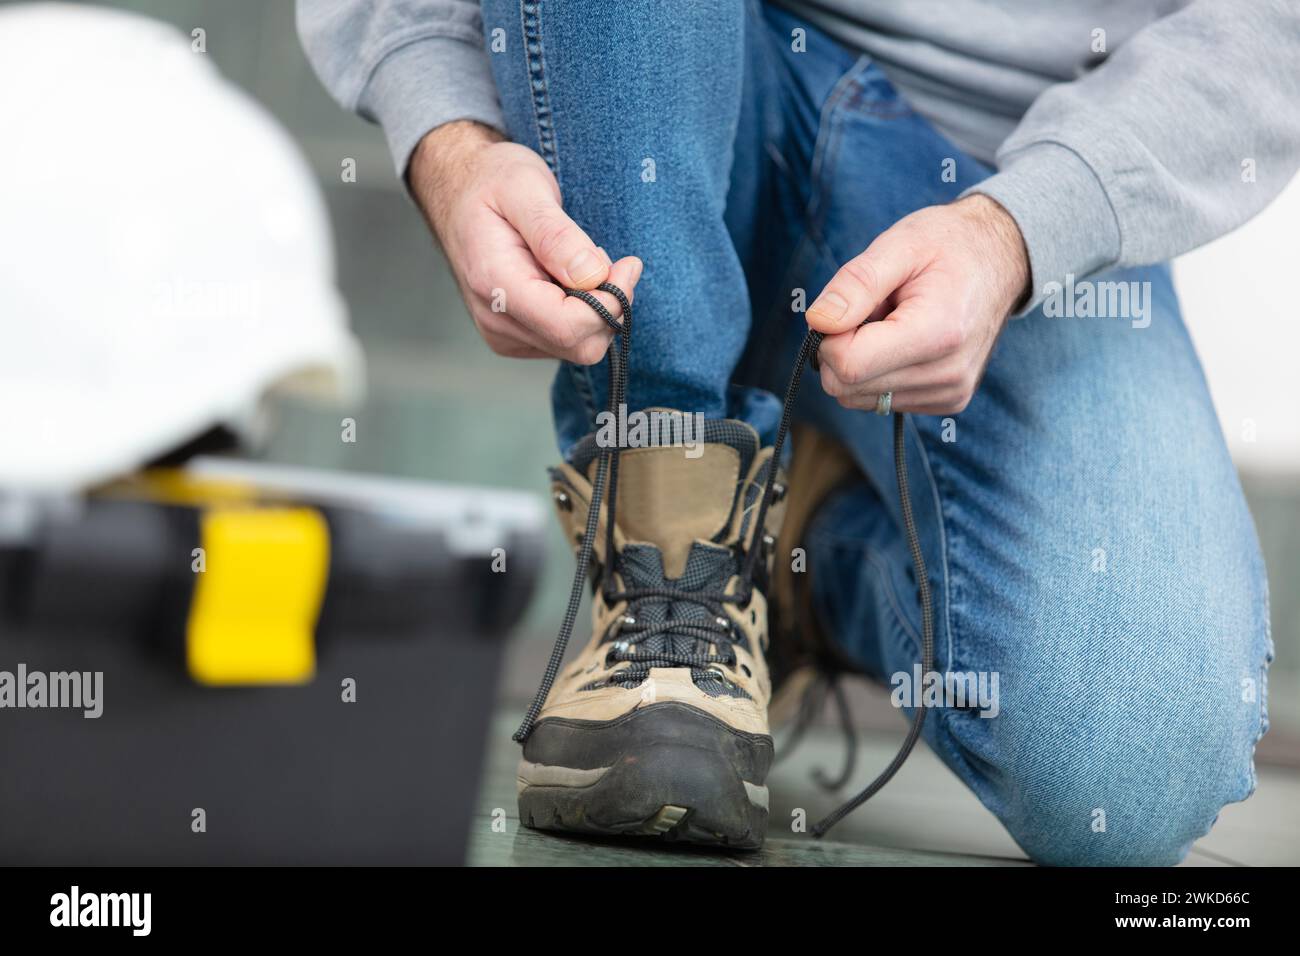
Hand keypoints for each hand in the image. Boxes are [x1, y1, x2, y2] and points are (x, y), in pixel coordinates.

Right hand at [408, 120, 641, 363]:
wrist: (456, 188)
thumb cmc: (490, 180)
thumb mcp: (525, 188)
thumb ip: (557, 236)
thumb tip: (593, 277)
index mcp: (495, 284)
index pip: (569, 326)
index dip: (611, 301)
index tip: (627, 264)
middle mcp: (495, 319)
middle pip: (579, 345)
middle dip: (609, 307)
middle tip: (609, 261)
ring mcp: (503, 333)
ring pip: (576, 346)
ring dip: (596, 307)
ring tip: (579, 261)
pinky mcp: (514, 336)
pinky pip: (564, 341)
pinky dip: (581, 312)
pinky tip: (566, 277)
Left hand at [805, 194, 1029, 414]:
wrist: (1002, 257)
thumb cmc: (949, 245)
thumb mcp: (899, 245)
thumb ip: (855, 284)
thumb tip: (818, 322)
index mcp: (937, 333)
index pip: (848, 366)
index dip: (830, 336)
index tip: (849, 307)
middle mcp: (947, 374)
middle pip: (848, 387)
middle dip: (842, 348)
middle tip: (873, 311)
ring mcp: (950, 393)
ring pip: (859, 399)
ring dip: (861, 361)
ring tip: (892, 323)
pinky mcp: (947, 402)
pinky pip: (881, 401)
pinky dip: (879, 373)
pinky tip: (904, 341)